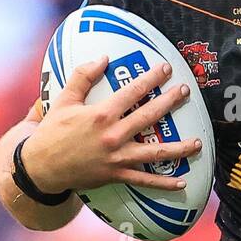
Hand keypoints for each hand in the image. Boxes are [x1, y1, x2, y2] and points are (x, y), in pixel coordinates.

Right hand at [20, 56, 200, 193]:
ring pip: (155, 152)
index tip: (166, 68)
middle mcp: (113, 135)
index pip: (132, 92)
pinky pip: (144, 180)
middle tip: (185, 91)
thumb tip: (103, 57)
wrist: (41, 168)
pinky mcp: (116, 175)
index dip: (151, 78)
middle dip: (170, 102)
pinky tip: (182, 182)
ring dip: (179, 148)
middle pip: (150, 116)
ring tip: (199, 142)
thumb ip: (83, 76)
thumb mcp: (63, 100)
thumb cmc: (53, 132)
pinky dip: (164, 183)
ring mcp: (117, 158)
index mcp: (101, 115)